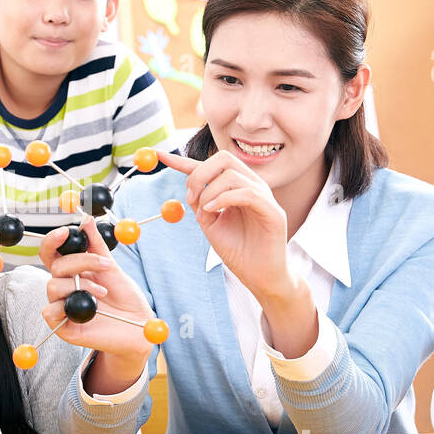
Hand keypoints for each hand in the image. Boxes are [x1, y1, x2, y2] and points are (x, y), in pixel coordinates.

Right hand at [38, 218, 152, 387]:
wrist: (139, 327)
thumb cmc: (126, 300)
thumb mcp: (113, 269)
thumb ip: (97, 247)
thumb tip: (86, 220)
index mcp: (72, 272)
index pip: (52, 252)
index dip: (54, 240)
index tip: (66, 231)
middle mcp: (64, 288)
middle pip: (54, 266)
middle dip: (80, 261)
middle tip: (105, 266)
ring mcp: (62, 307)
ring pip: (52, 286)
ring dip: (81, 285)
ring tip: (103, 293)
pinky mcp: (62, 327)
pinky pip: (49, 311)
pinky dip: (68, 306)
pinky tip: (91, 310)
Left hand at [159, 149, 291, 300]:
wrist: (259, 277)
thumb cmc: (238, 251)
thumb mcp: (211, 224)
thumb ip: (201, 204)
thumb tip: (188, 189)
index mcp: (237, 187)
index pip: (210, 165)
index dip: (184, 161)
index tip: (160, 156)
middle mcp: (252, 186)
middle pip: (224, 159)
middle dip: (199, 174)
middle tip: (189, 198)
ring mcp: (264, 196)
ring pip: (232, 174)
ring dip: (209, 191)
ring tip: (204, 212)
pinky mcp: (273, 211)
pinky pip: (248, 193)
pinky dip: (224, 198)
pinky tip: (213, 211)